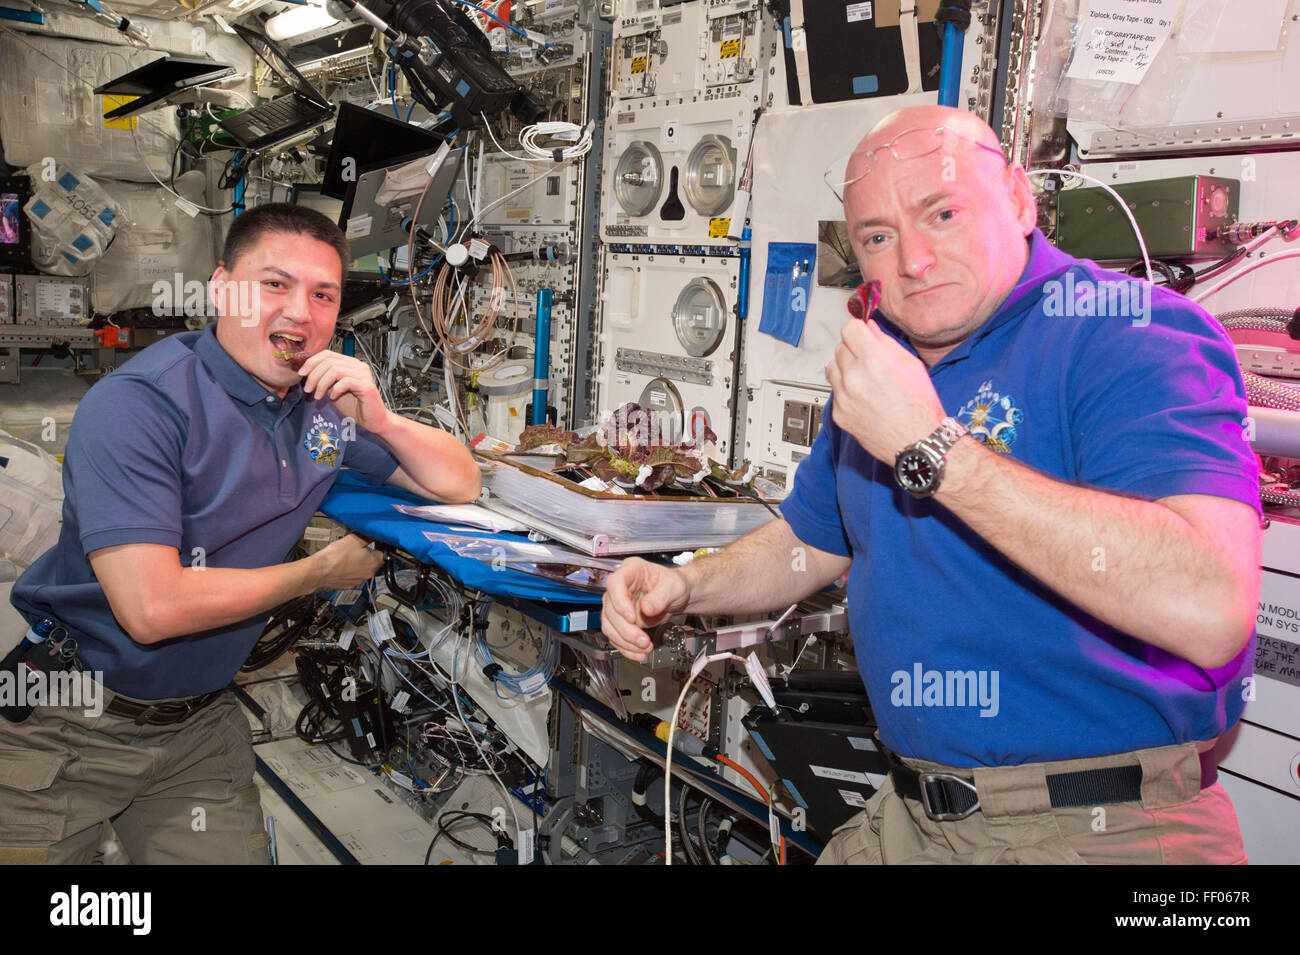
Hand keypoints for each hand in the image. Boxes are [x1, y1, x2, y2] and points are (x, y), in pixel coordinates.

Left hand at [299, 351, 389, 432]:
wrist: (373, 420)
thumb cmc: (355, 406)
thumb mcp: (334, 389)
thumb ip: (325, 380)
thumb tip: (308, 373)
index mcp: (350, 364)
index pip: (328, 354)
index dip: (312, 361)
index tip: (302, 373)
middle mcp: (358, 366)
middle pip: (329, 361)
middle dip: (314, 375)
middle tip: (308, 388)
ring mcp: (363, 375)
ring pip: (335, 370)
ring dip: (321, 383)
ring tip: (317, 395)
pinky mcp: (366, 386)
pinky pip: (345, 382)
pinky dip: (335, 389)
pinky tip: (333, 397)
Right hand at [311, 534, 384, 589]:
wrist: (319, 571)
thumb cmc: (335, 556)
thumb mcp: (355, 538)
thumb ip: (368, 535)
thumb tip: (375, 533)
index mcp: (374, 562)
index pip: (383, 552)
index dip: (376, 545)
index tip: (370, 542)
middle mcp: (368, 574)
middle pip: (373, 561)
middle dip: (366, 554)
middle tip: (356, 547)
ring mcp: (358, 581)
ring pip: (362, 568)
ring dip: (357, 562)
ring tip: (346, 555)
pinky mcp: (348, 585)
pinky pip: (352, 575)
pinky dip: (349, 570)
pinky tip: (341, 564)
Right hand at [601, 557, 688, 661]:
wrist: (677, 597)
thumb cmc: (674, 585)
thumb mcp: (674, 587)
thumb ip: (660, 597)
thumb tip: (646, 608)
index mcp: (631, 570)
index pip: (615, 583)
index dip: (619, 602)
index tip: (631, 617)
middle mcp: (620, 588)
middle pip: (610, 609)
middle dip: (626, 630)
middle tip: (643, 640)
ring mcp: (618, 605)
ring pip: (610, 626)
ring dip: (625, 641)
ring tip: (644, 648)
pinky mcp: (621, 621)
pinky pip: (616, 636)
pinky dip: (626, 647)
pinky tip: (638, 652)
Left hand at [825, 318, 946, 462]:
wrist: (917, 442)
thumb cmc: (920, 408)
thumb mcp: (911, 365)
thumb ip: (886, 342)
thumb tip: (870, 328)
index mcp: (874, 360)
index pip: (849, 328)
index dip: (858, 329)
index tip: (862, 334)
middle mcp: (855, 377)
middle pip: (840, 347)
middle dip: (853, 349)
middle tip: (869, 360)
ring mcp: (844, 397)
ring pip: (832, 368)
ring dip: (845, 368)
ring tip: (865, 378)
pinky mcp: (839, 413)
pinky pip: (835, 391)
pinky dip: (845, 390)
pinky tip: (864, 397)